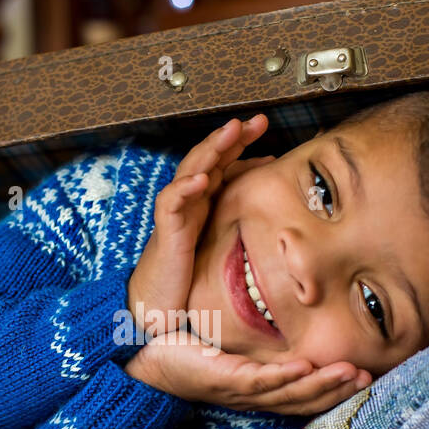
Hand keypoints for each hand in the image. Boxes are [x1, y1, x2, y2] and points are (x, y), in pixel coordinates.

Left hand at [125, 334, 372, 415]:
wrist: (145, 354)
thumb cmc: (186, 349)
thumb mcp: (230, 345)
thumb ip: (257, 341)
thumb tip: (283, 322)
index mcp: (256, 388)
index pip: (302, 394)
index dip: (334, 389)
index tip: (363, 378)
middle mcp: (251, 396)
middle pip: (303, 400)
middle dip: (338, 391)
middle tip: (368, 380)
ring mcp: (238, 391)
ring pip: (288, 393)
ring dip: (322, 385)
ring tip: (349, 374)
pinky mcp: (222, 379)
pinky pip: (258, 380)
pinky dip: (283, 376)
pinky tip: (303, 369)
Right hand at [126, 115, 273, 338]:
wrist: (156, 308)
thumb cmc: (189, 277)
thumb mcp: (224, 242)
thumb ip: (242, 215)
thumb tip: (272, 189)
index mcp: (205, 203)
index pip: (223, 164)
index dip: (241, 144)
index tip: (264, 128)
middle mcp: (190, 203)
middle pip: (208, 158)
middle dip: (230, 137)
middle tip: (254, 120)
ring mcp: (176, 215)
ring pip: (190, 171)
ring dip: (210, 150)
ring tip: (229, 133)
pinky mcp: (165, 233)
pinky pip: (171, 204)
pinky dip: (185, 189)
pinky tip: (201, 180)